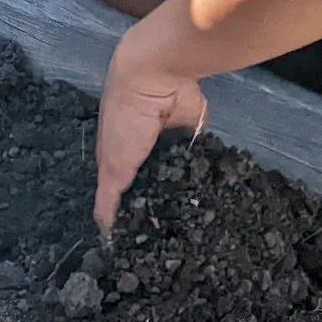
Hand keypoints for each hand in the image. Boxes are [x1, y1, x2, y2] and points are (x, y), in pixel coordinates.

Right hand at [93, 23, 208, 232]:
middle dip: (162, 208)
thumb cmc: (125, 120)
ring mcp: (170, 145)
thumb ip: (109, 198)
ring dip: (187, 195)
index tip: (144, 242)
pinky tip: (217, 198)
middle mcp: (143, 152)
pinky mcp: (195, 138)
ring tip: (201, 226)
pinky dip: (207, 176)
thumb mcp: (111, 165)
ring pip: (179, 178)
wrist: (155, 79)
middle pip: (153, 186)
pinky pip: (202, 162)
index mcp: (117, 157)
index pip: (122, 193)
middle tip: (177, 240)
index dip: (131, 216)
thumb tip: (104, 232)